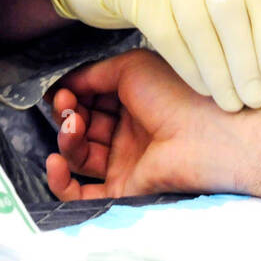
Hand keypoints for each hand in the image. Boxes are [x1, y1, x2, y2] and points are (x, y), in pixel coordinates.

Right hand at [45, 48, 243, 200]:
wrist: (204, 134)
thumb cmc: (175, 93)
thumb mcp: (131, 67)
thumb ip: (93, 74)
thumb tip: (65, 84)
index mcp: (135, 101)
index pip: (91, 99)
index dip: (73, 94)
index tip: (64, 91)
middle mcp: (129, 131)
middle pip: (82, 125)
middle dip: (68, 114)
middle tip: (69, 107)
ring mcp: (125, 161)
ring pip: (79, 155)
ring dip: (66, 138)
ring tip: (74, 127)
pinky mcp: (121, 189)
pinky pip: (80, 193)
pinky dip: (60, 180)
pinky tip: (56, 161)